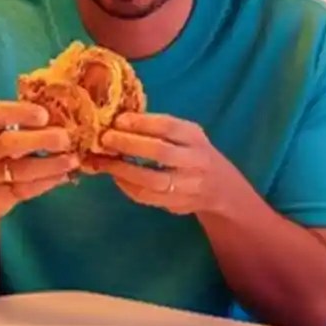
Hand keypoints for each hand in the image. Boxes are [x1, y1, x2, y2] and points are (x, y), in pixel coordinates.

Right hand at [0, 102, 77, 219]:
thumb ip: (24, 126)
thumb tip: (62, 119)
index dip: (21, 112)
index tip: (45, 115)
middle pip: (9, 143)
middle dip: (42, 140)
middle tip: (65, 139)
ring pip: (20, 169)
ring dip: (51, 164)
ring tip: (72, 160)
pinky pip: (25, 189)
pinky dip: (47, 182)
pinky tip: (64, 176)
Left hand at [94, 113, 243, 215]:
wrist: (222, 189)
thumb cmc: (193, 153)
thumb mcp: (185, 135)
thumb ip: (157, 129)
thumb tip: (116, 122)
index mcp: (194, 137)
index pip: (168, 126)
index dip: (141, 123)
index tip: (118, 120)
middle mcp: (195, 160)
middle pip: (160, 152)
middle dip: (129, 144)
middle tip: (105, 139)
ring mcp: (188, 185)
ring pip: (153, 179)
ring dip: (123, 170)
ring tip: (103, 162)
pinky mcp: (178, 204)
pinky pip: (148, 197)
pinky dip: (127, 187)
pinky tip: (116, 177)